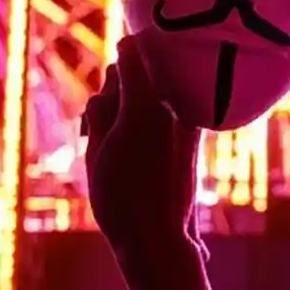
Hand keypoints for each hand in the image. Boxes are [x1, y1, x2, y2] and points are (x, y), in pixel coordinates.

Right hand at [82, 35, 214, 289]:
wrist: (157, 239)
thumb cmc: (120, 195)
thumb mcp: (97, 146)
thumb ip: (104, 105)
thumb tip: (114, 76)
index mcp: (145, 105)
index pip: (133, 50)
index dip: (116, 57)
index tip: (107, 82)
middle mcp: (172, 108)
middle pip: (140, 74)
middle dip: (116, 90)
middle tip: (96, 129)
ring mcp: (186, 123)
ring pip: (152, 95)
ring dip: (129, 110)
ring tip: (109, 148)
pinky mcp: (193, 138)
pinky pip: (165, 114)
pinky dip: (147, 123)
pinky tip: (130, 153)